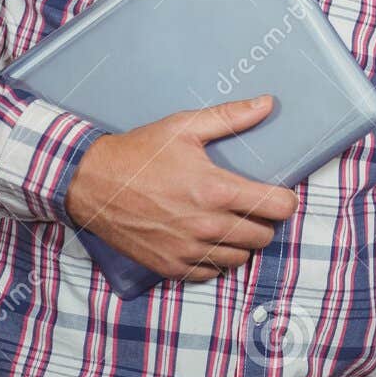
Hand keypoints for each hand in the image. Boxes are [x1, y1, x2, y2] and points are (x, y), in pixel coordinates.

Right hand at [64, 95, 300, 281]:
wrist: (90, 183)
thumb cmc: (139, 153)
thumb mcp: (185, 127)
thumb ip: (230, 117)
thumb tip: (268, 103)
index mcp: (216, 190)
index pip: (278, 208)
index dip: (285, 201)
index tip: (278, 195)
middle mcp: (206, 225)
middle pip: (264, 236)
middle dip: (265, 222)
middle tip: (253, 207)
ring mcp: (187, 250)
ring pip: (240, 258)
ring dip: (243, 243)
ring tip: (232, 223)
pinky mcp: (169, 266)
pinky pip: (211, 273)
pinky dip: (217, 260)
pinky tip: (209, 241)